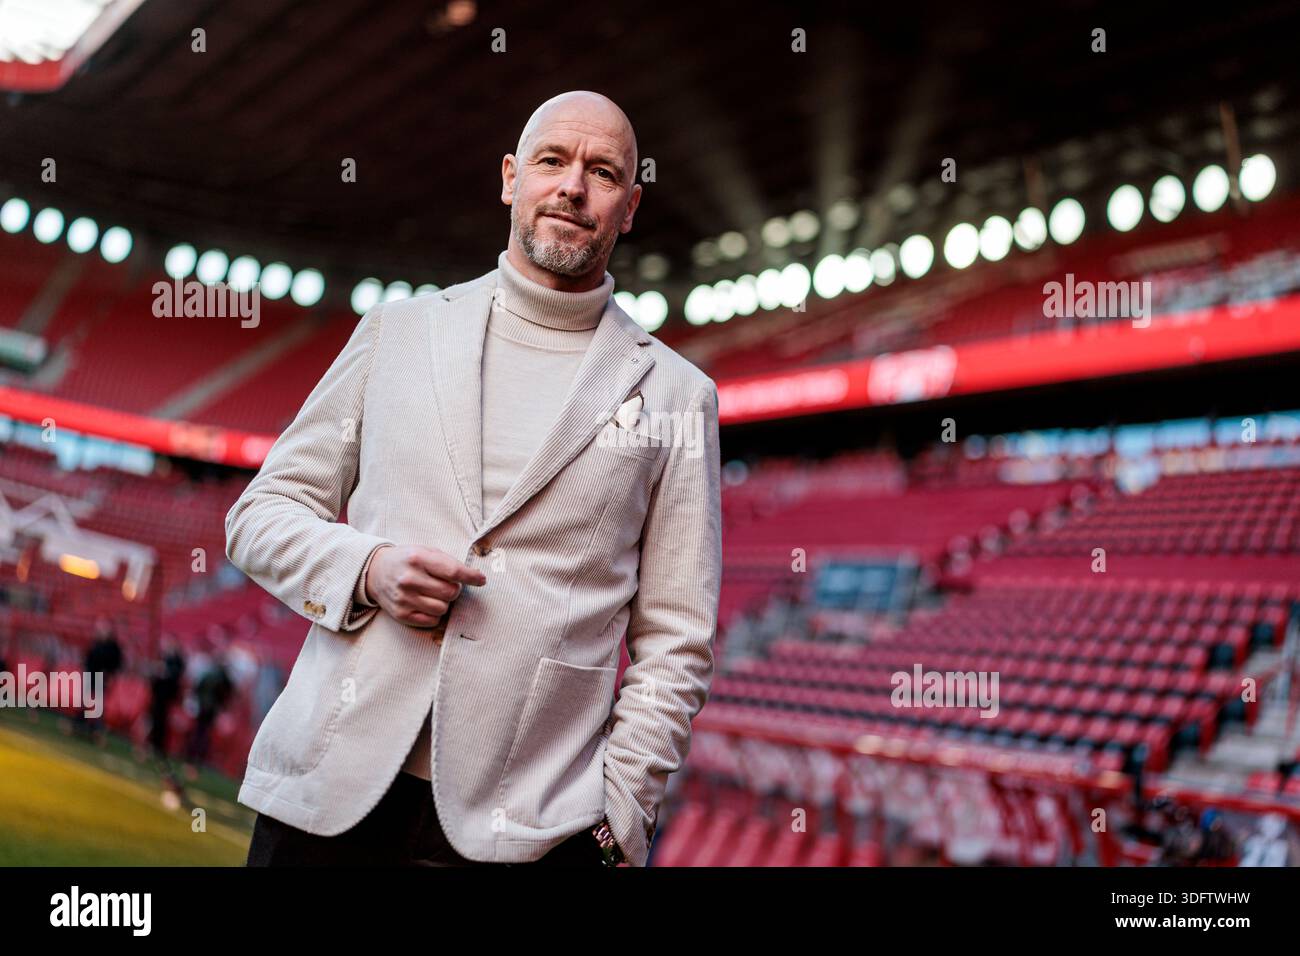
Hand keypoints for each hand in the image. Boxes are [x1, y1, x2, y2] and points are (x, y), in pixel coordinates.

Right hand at [364, 545, 485, 627]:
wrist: (375, 572)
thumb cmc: (408, 560)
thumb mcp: (425, 551)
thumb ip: (448, 562)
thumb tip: (477, 577)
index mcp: (418, 558)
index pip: (453, 571)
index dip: (471, 577)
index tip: (481, 580)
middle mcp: (409, 579)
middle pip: (450, 592)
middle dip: (454, 589)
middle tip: (446, 584)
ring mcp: (404, 598)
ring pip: (443, 608)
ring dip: (444, 602)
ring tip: (433, 593)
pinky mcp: (401, 614)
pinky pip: (432, 621)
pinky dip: (434, 614)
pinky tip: (426, 603)